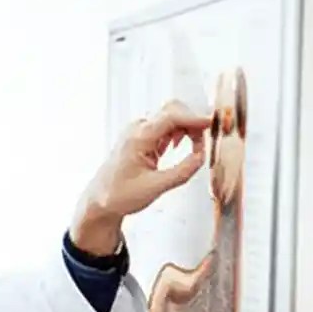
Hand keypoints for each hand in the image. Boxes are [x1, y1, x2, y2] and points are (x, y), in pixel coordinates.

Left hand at [70, 100, 210, 254]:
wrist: (100, 200)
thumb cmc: (119, 195)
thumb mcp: (156, 187)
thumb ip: (183, 171)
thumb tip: (202, 156)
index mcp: (138, 138)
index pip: (171, 116)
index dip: (195, 119)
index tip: (212, 125)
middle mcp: (136, 129)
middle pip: (172, 111)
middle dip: (191, 122)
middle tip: (202, 142)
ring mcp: (137, 132)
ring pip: (170, 117)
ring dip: (185, 129)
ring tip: (191, 149)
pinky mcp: (140, 138)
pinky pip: (163, 127)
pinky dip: (176, 134)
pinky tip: (176, 148)